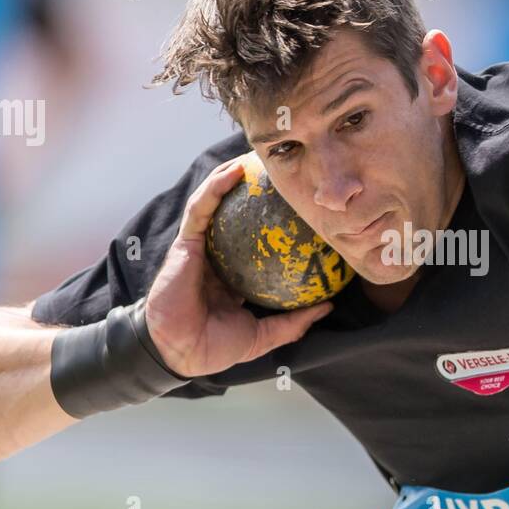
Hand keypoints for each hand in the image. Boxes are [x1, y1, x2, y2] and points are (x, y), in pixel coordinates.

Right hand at [143, 158, 332, 376]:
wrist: (180, 351)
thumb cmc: (215, 347)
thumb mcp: (263, 336)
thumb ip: (293, 322)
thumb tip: (328, 307)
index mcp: (234, 276)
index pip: (257, 243)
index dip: (275, 224)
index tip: (302, 209)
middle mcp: (218, 256)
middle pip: (238, 217)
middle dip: (255, 191)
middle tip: (282, 173)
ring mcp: (201, 246)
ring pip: (218, 202)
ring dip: (233, 176)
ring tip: (257, 157)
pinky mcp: (186, 240)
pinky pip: (202, 207)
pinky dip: (216, 185)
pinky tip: (235, 170)